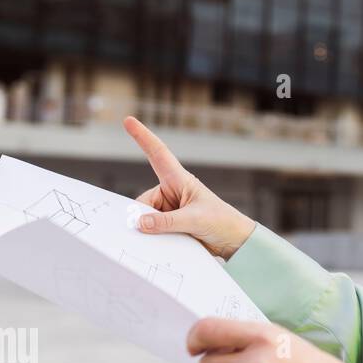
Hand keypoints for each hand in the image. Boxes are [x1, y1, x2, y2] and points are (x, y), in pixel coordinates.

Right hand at [123, 115, 256, 259]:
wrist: (234, 242)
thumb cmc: (222, 222)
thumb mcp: (195, 219)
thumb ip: (167, 222)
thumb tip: (140, 222)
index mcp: (180, 180)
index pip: (158, 154)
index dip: (143, 137)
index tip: (128, 120)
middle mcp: (172, 191)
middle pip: (143, 201)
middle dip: (143, 215)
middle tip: (157, 229)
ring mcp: (169, 208)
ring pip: (144, 217)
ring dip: (151, 229)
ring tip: (177, 234)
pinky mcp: (169, 223)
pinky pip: (151, 228)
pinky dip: (154, 236)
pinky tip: (169, 240)